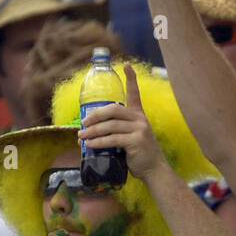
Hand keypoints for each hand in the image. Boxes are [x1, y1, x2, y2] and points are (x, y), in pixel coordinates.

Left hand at [78, 64, 166, 182]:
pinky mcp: (136, 142)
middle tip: (83, 123)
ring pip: (110, 126)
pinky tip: (89, 145)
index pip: (135, 93)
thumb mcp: (130, 138)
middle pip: (113, 109)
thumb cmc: (139, 155)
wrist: (154, 170)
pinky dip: (99, 142)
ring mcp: (139, 129)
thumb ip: (116, 131)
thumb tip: (89, 134)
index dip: (131, 78)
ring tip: (81, 136)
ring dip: (92, 131)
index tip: (126, 65)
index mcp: (138, 115)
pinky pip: (113, 139)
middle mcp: (140, 119)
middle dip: (95, 115)